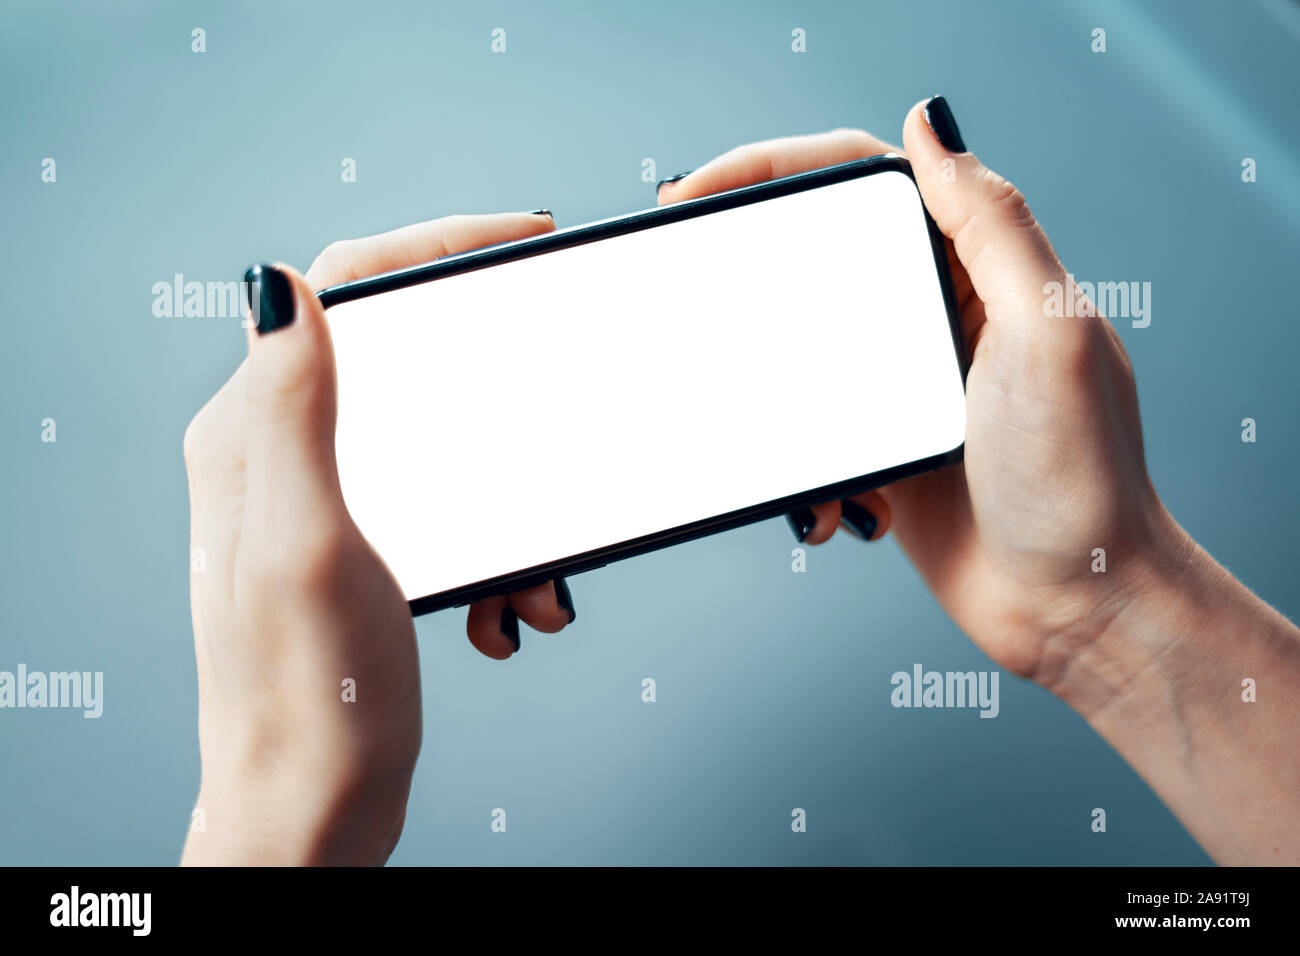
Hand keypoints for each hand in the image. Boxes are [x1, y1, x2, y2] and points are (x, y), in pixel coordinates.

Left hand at [181, 211, 571, 864]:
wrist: (312, 813)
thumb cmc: (308, 698)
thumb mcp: (309, 544)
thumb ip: (291, 409)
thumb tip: (277, 281)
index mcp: (251, 435)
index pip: (342, 284)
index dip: (437, 245)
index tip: (523, 239)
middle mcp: (276, 455)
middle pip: (406, 359)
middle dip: (499, 392)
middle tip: (562, 402)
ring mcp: (320, 501)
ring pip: (442, 442)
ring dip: (510, 494)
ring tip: (536, 576)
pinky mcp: (360, 547)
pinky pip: (452, 508)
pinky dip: (498, 549)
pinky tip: (510, 610)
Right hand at [659, 102, 1158, 684]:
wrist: (1076, 609)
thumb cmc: (1081, 481)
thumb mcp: (1045, 333)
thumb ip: (994, 224)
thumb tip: (929, 124)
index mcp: (982, 271)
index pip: (869, 180)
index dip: (780, 165)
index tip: (703, 189)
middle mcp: (942, 316)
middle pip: (822, 253)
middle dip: (748, 261)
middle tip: (682, 268)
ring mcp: (909, 385)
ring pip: (803, 349)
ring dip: (766, 382)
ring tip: (754, 417)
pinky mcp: (886, 449)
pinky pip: (810, 431)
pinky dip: (802, 466)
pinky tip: (831, 506)